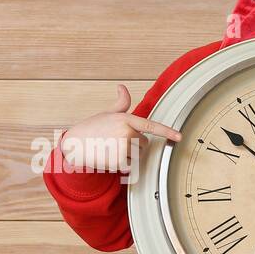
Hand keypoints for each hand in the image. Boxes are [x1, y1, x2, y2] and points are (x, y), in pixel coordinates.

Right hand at [61, 84, 180, 172]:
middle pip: (144, 144)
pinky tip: (109, 158)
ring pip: (138, 156)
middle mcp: (127, 132)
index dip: (168, 132)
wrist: (74, 144)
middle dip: (134, 145)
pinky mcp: (119, 161)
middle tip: (115, 142)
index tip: (180, 137)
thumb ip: (121, 102)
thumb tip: (122, 87)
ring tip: (111, 150)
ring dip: (128, 156)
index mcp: (126, 119)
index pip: (151, 126)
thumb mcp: (107, 113)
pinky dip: (123, 166)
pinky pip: (130, 167)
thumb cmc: (91, 128)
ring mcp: (124, 147)